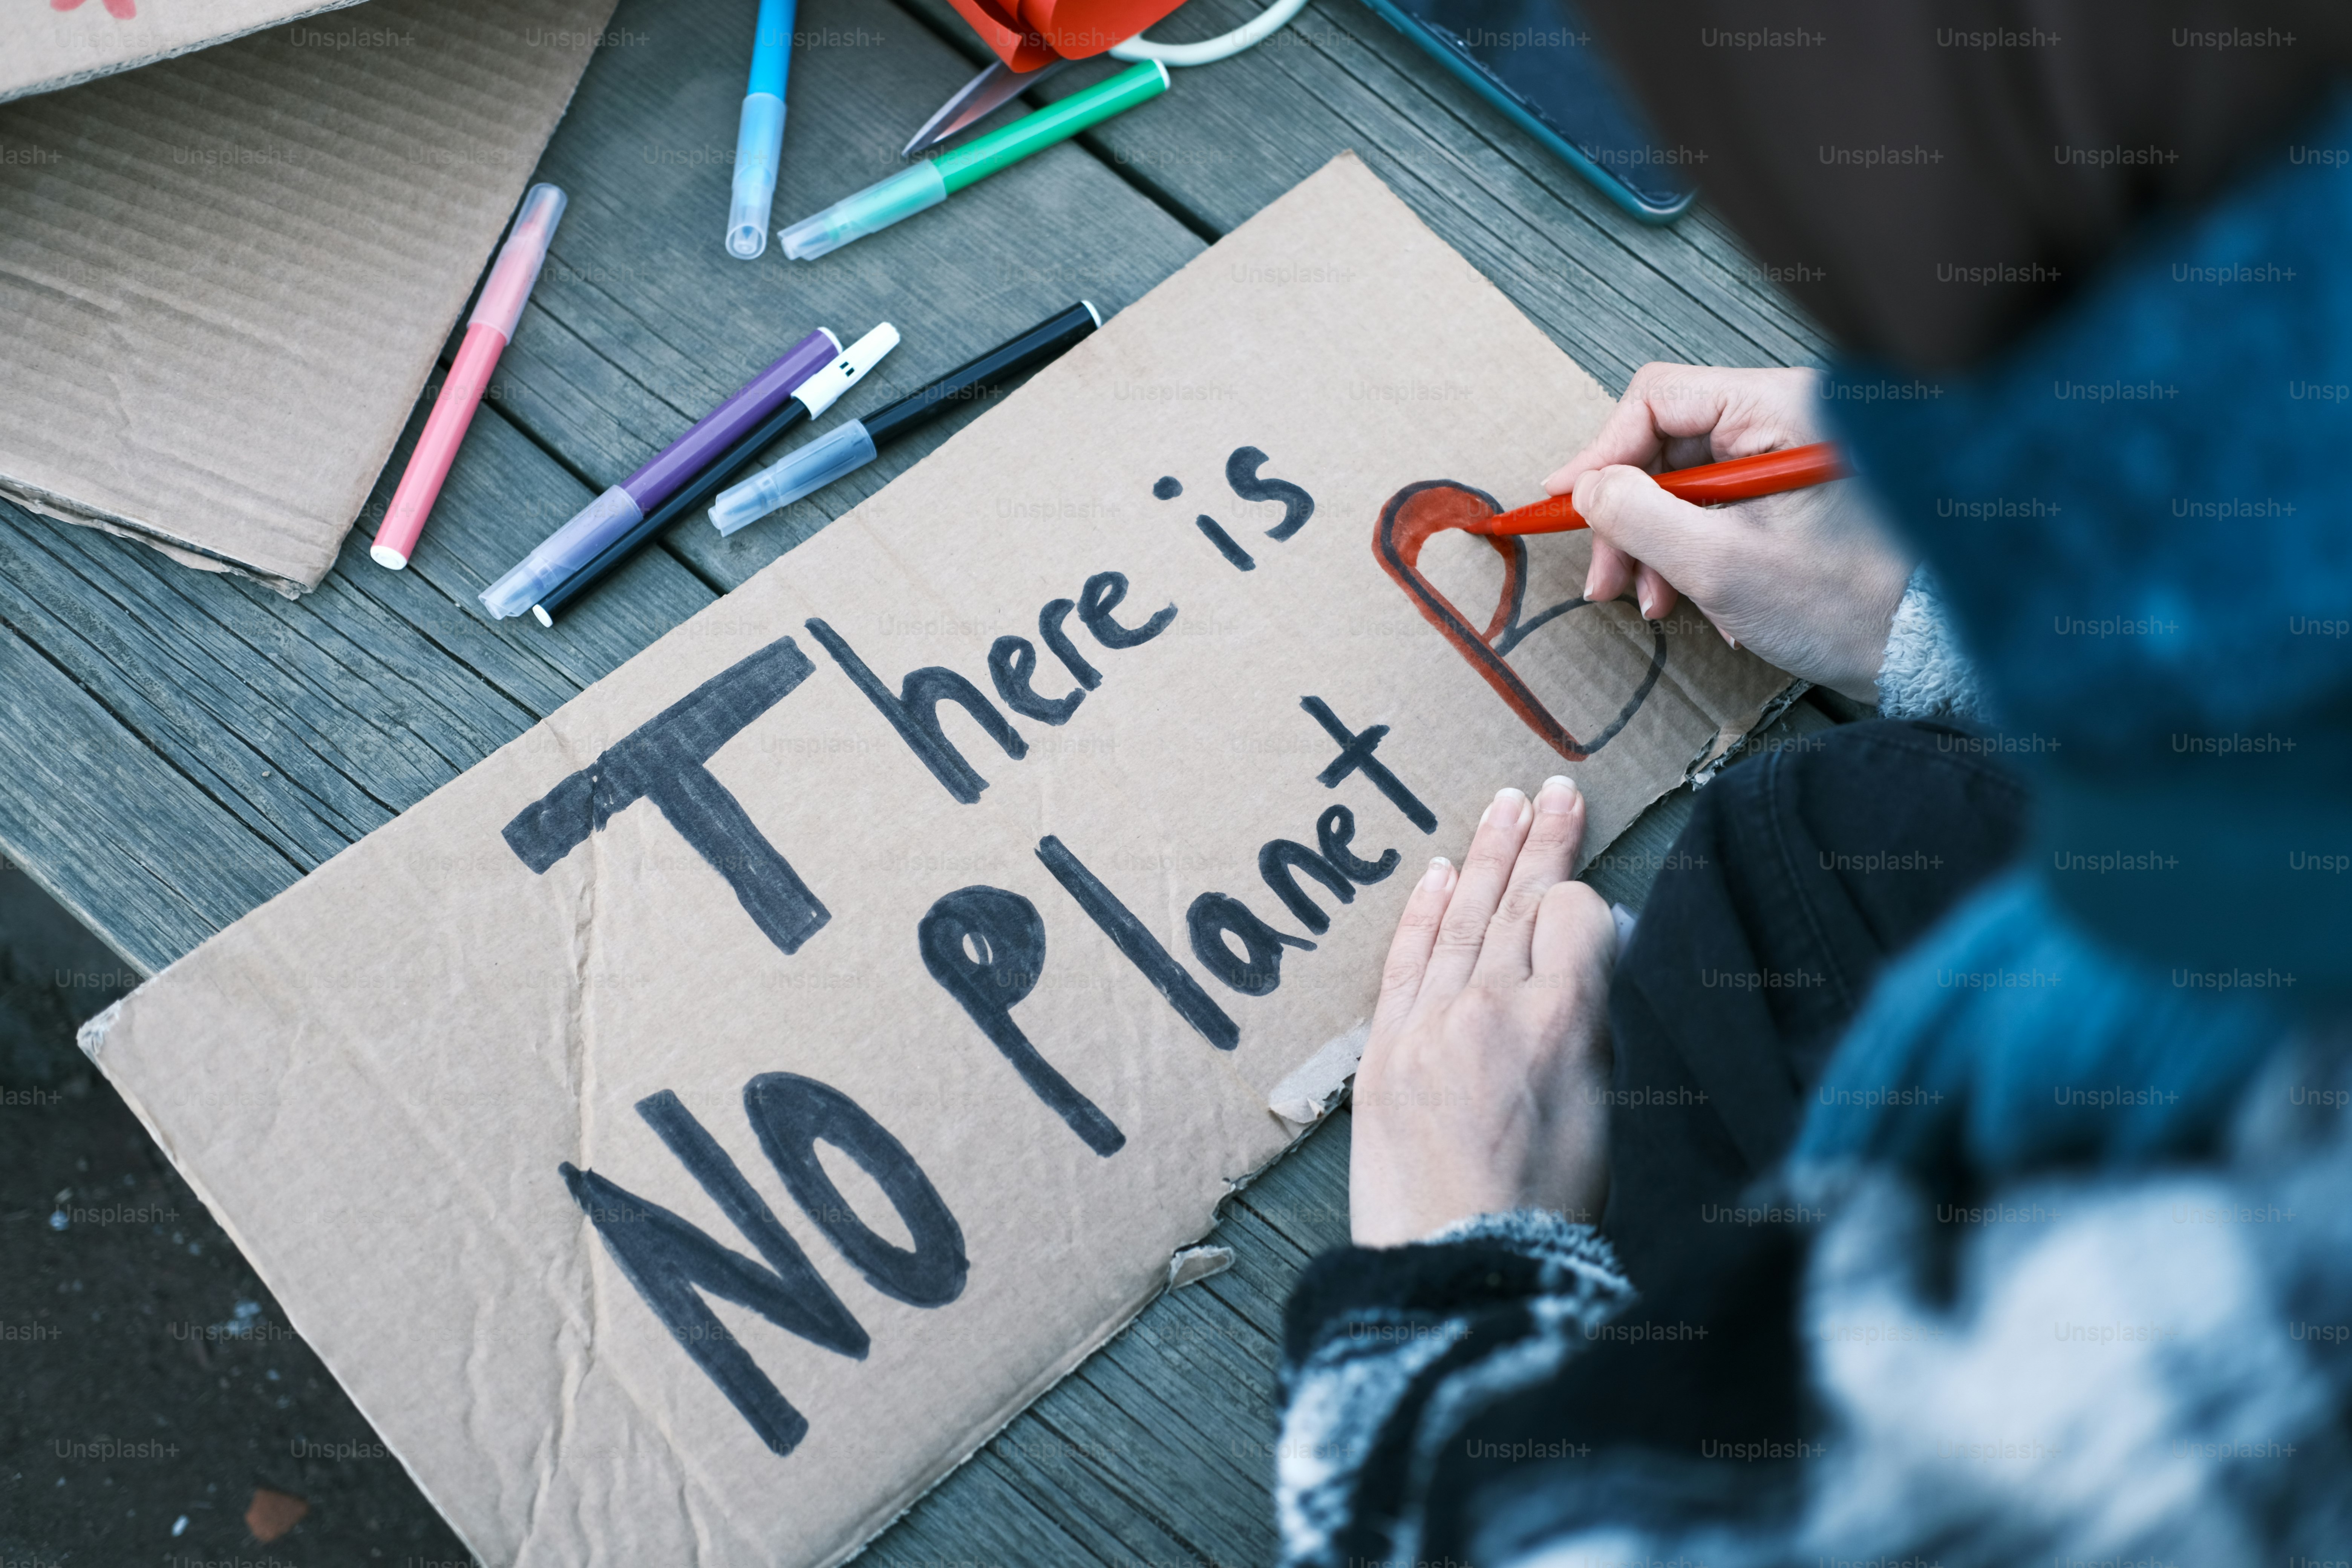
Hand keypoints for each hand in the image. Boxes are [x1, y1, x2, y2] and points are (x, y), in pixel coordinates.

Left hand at [1349, 777, 1616, 1247]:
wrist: (1460, 1271)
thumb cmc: (1551, 1213)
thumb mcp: (1614, 1116)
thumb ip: (1605, 1029)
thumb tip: (1599, 959)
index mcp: (1563, 1024)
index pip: (1576, 917)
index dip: (1586, 902)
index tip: (1591, 901)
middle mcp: (1493, 1008)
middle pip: (1520, 902)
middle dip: (1541, 841)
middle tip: (1556, 790)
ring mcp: (1431, 1025)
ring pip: (1463, 918)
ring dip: (1485, 856)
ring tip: (1504, 805)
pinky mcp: (1385, 1052)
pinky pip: (1407, 959)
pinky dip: (1425, 911)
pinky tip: (1440, 872)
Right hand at [1543, 363, 1913, 702]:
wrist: (1923, 649)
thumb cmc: (1843, 605)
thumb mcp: (1719, 563)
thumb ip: (1638, 516)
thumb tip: (1586, 488)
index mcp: (1780, 408)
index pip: (1659, 400)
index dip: (1602, 452)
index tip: (1565, 501)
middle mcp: (1786, 418)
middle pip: (1667, 445)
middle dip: (1627, 518)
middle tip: (1607, 581)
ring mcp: (1790, 458)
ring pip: (1686, 483)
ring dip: (1656, 548)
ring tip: (1657, 604)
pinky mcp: (1792, 495)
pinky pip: (1717, 509)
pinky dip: (1695, 557)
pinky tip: (1705, 604)